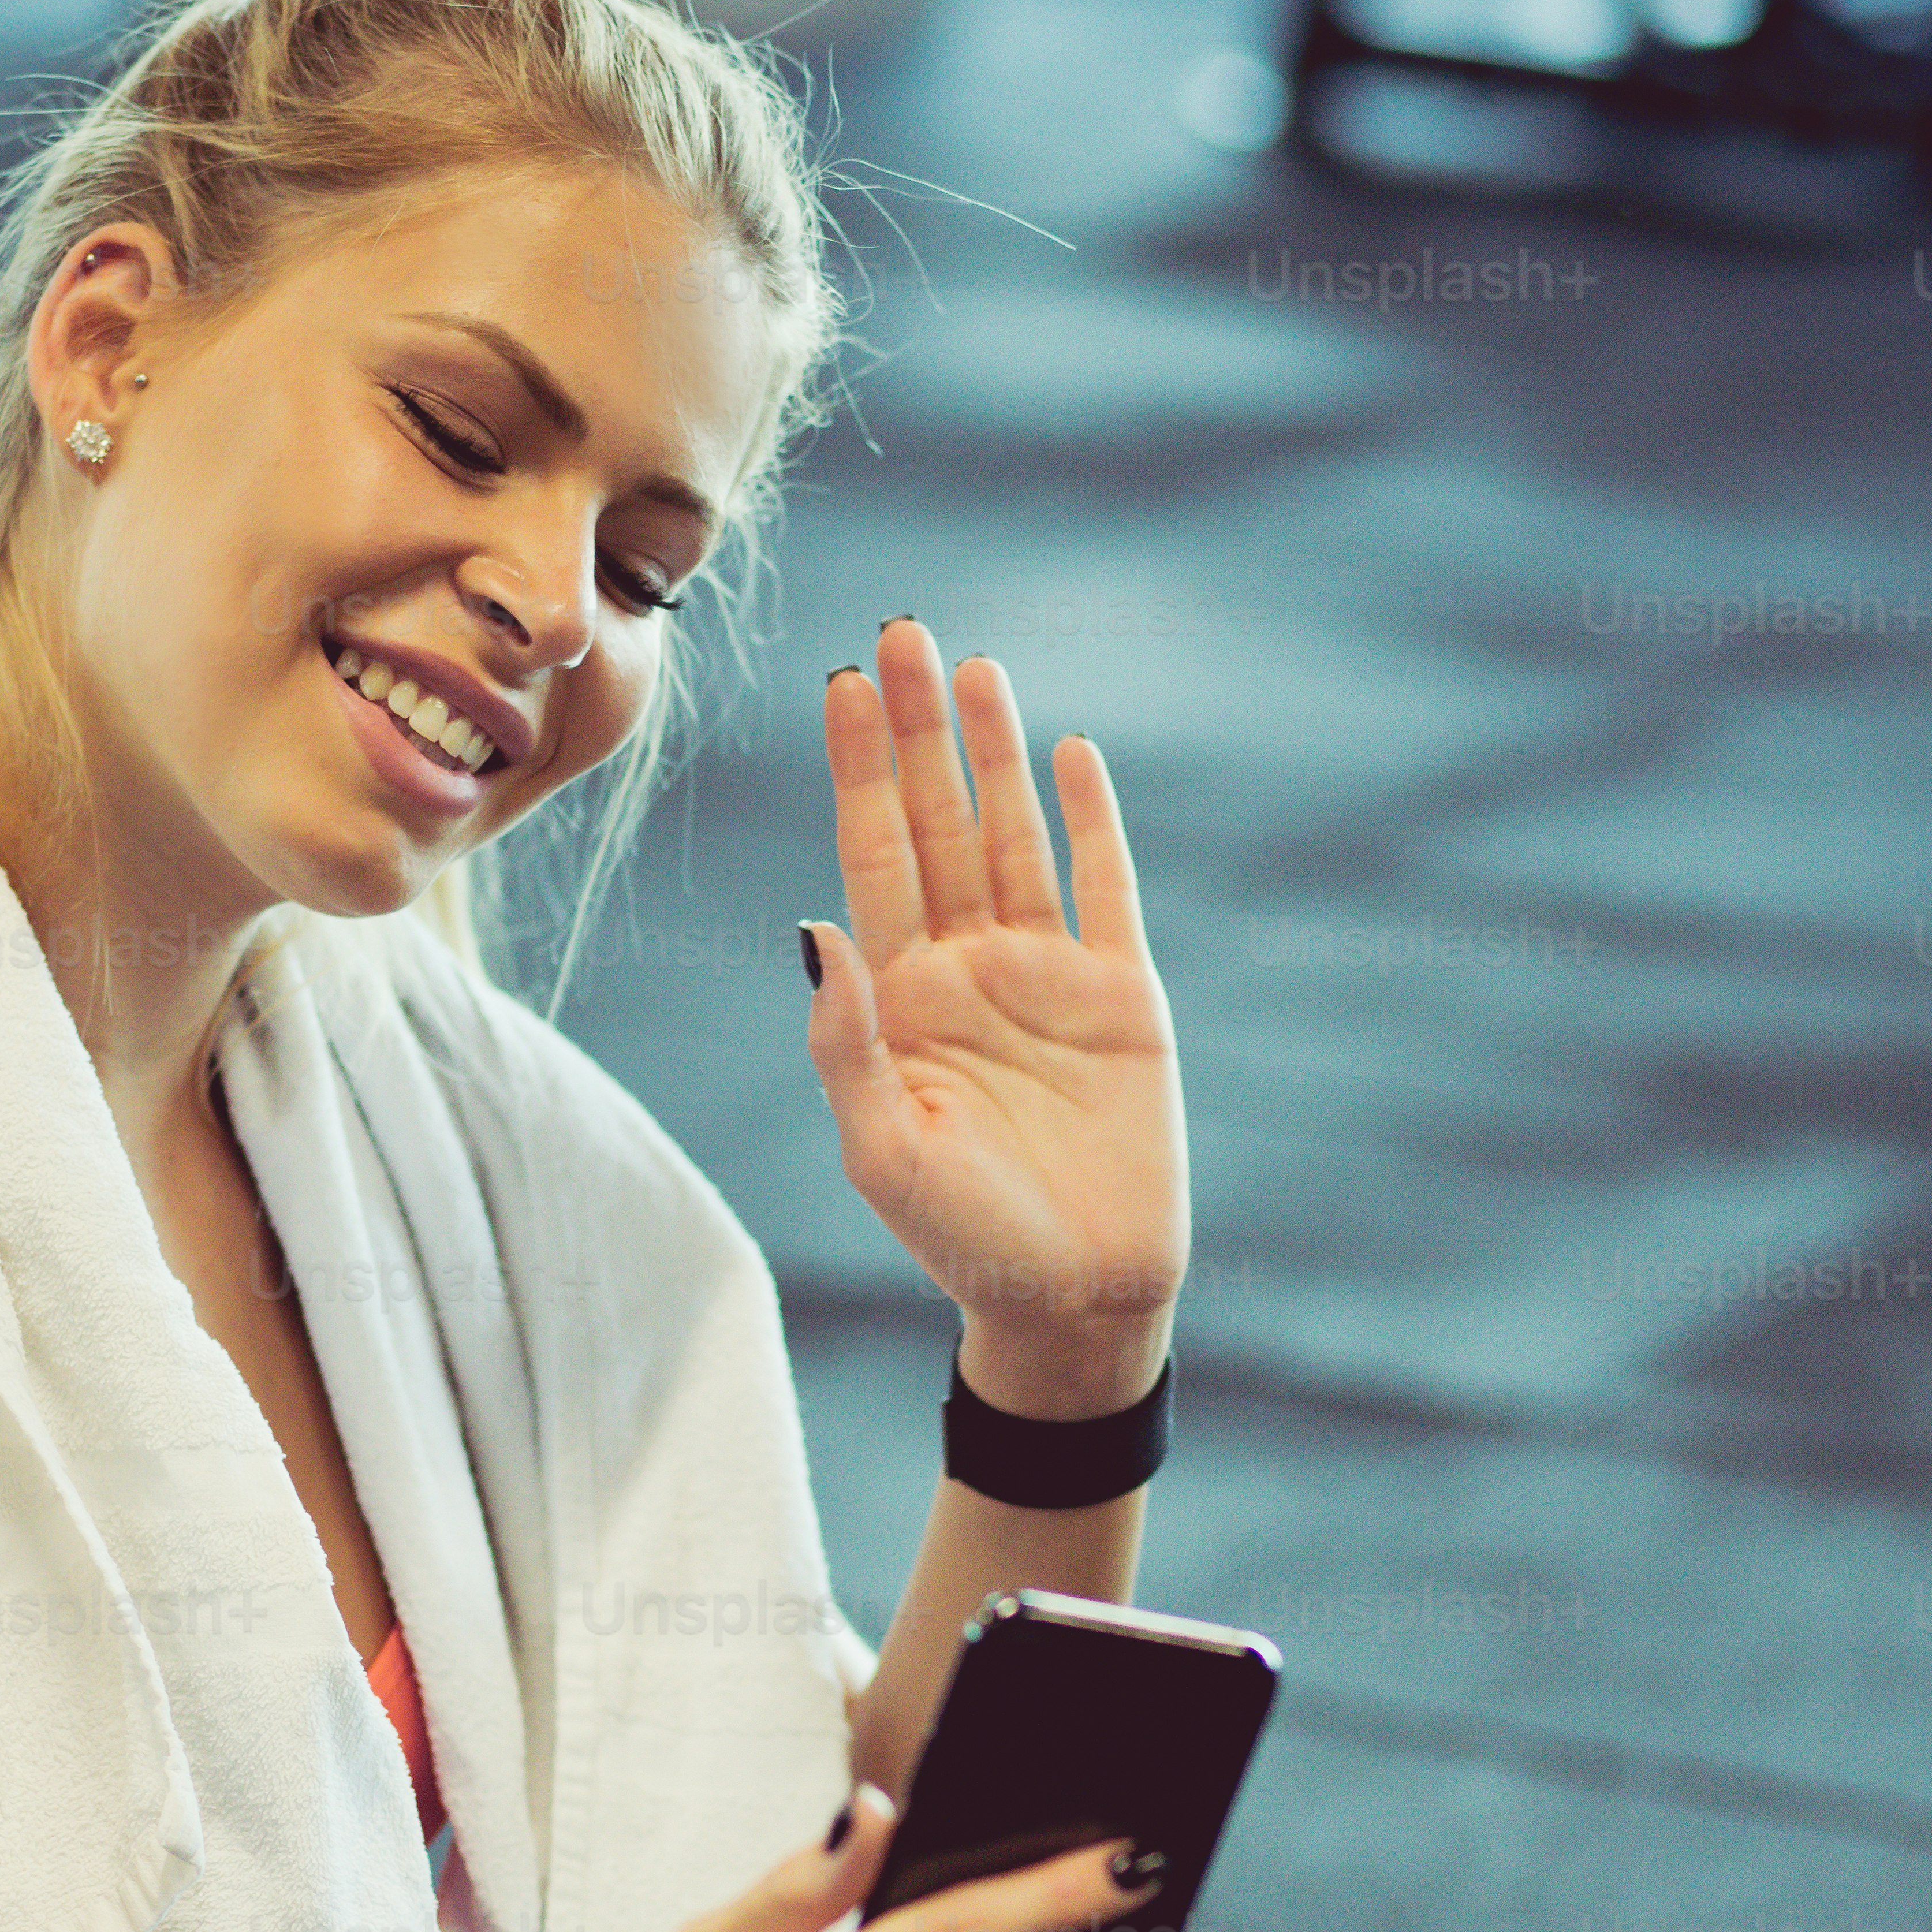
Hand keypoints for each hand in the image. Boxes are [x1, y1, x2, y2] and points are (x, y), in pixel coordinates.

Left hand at [805, 623, 1189, 1388]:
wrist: (1073, 1298)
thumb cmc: (963, 1239)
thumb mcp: (884, 1148)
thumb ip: (845, 1040)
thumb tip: (809, 926)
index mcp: (901, 1000)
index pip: (870, 858)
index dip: (857, 771)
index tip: (840, 689)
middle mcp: (968, 969)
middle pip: (937, 823)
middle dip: (917, 731)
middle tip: (899, 633)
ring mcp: (1047, 975)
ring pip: (1013, 836)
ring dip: (992, 754)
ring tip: (971, 669)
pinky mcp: (1122, 997)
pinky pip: (1104, 890)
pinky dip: (1091, 822)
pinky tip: (1070, 757)